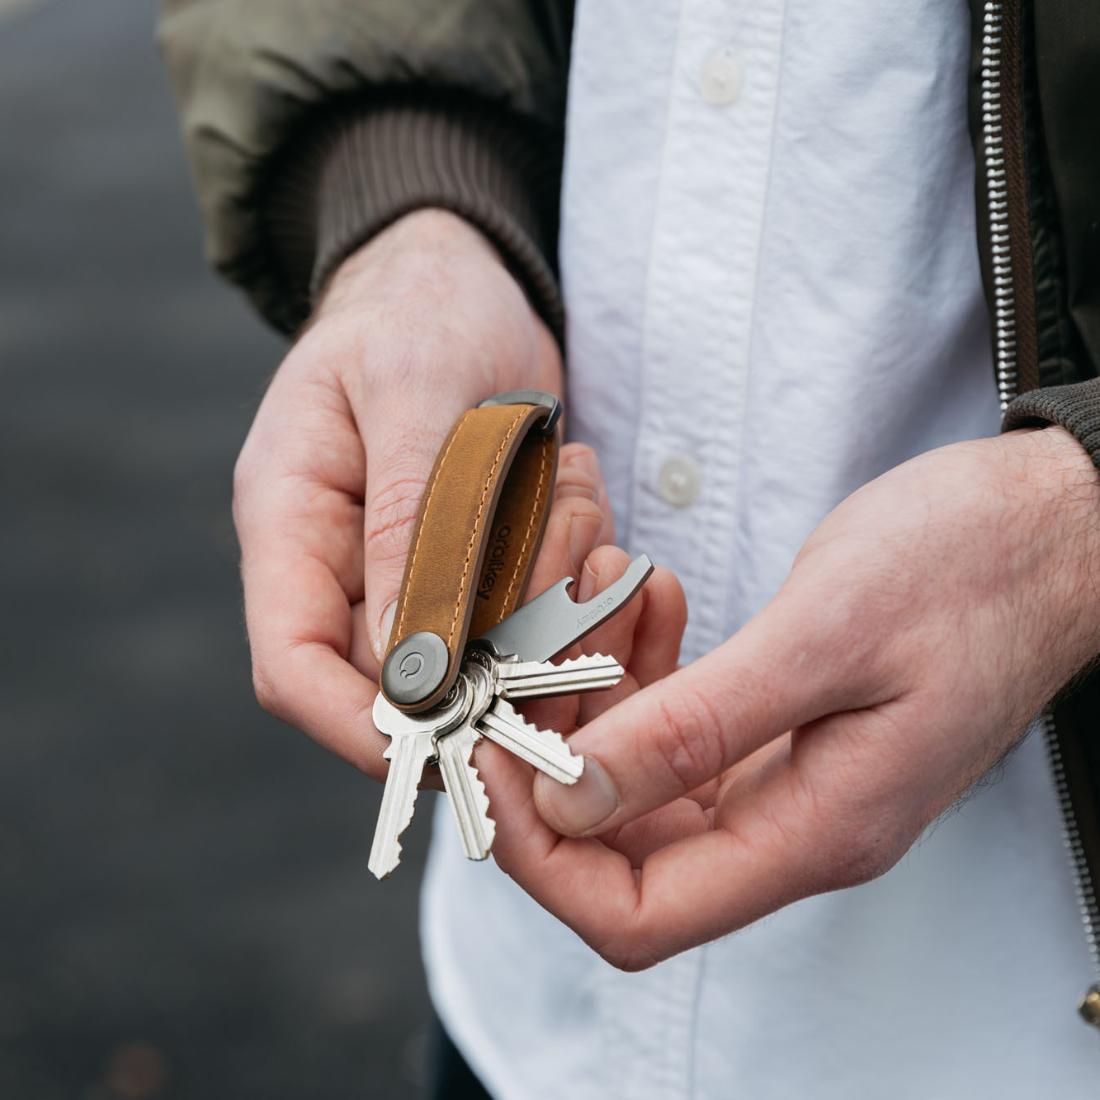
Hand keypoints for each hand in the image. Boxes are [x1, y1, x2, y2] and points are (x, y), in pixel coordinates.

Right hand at [233, 209, 577, 773]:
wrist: (459, 278)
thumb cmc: (420, 309)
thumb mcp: (412, 390)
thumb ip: (409, 522)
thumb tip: (414, 665)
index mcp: (292, 524)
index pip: (296, 666)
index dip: (365, 724)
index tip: (460, 736)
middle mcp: (346, 567)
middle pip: (414, 677)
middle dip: (506, 637)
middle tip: (568, 542)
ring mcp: (415, 572)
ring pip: (492, 648)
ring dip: (554, 583)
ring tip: (568, 475)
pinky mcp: (480, 565)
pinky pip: (538, 606)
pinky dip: (576, 559)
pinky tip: (575, 475)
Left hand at [480, 427, 1099, 968]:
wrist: (1050, 528)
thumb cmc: (970, 573)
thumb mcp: (824, 640)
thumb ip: (695, 730)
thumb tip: (572, 798)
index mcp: (814, 830)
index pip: (636, 914)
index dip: (546, 858)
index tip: (497, 758)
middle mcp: (794, 821)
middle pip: (623, 849)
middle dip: (556, 759)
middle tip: (528, 661)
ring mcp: (788, 773)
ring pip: (643, 776)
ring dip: (599, 695)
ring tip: (599, 593)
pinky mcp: (783, 722)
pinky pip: (682, 721)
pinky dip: (646, 666)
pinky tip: (650, 598)